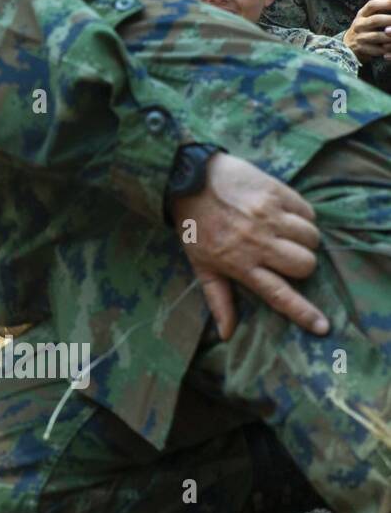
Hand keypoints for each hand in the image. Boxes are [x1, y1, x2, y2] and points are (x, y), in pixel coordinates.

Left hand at [172, 153, 325, 339]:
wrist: (188, 179)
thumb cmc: (194, 226)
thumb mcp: (200, 264)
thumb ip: (218, 298)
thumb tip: (226, 333)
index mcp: (240, 264)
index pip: (278, 294)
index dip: (303, 312)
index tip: (323, 327)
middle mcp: (257, 243)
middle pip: (305, 265)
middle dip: (302, 264)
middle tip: (285, 255)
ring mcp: (268, 216)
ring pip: (311, 238)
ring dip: (304, 238)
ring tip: (284, 232)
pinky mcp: (276, 193)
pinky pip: (308, 211)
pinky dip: (302, 215)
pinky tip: (284, 213)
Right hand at [343, 0, 390, 62]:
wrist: (347, 45)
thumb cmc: (364, 29)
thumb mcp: (366, 17)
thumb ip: (380, 12)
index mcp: (362, 14)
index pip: (372, 5)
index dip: (385, 4)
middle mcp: (359, 24)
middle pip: (375, 20)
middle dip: (390, 20)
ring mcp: (359, 37)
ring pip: (377, 36)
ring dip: (390, 36)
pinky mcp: (361, 49)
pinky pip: (377, 49)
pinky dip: (387, 48)